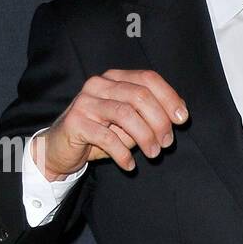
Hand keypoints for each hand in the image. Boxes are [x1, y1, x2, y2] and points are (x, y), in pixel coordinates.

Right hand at [32, 69, 187, 179]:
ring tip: (153, 154)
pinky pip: (107, 138)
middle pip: (140, 95)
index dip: (169, 97)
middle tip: (167, 143)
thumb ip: (149, 114)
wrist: (60, 148)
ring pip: (125, 114)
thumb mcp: (129, 122)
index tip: (182, 119)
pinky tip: (129, 164)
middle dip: (159, 121)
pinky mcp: (75, 123)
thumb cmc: (100, 133)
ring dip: (145, 137)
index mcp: (114, 78)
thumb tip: (179, 112)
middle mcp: (99, 85)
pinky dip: (123, 154)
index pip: (148, 78)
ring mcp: (85, 102)